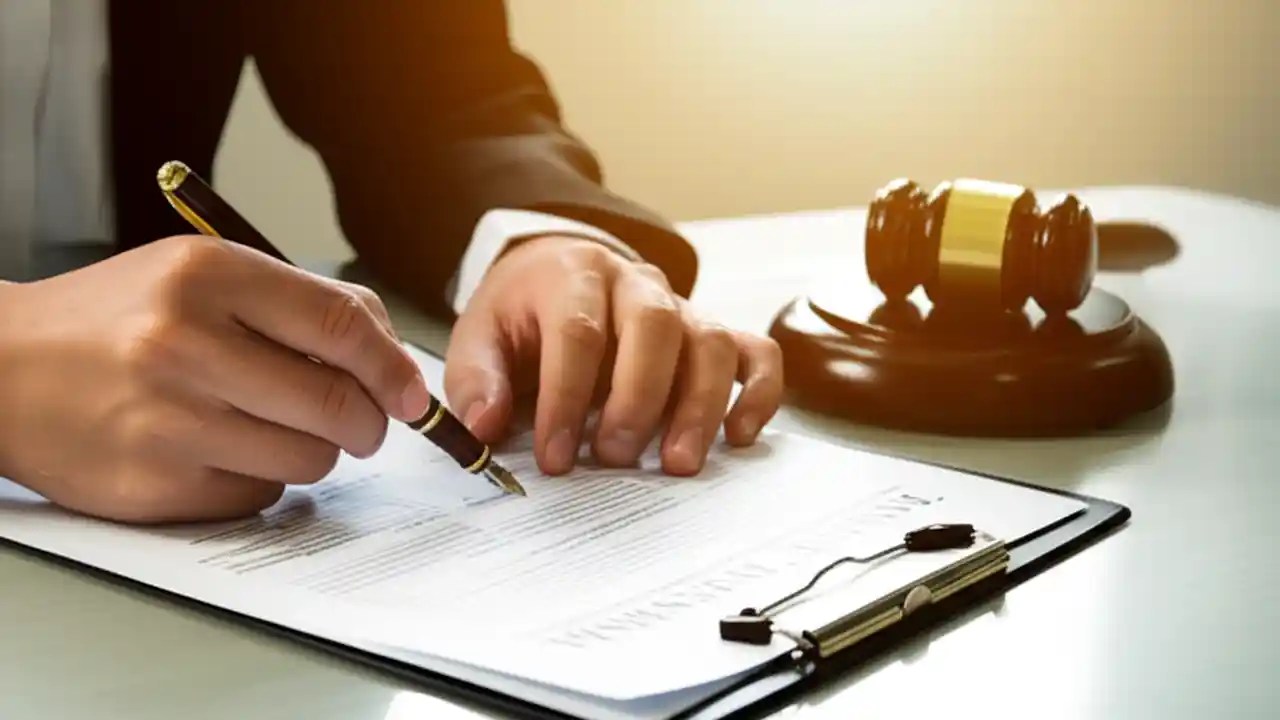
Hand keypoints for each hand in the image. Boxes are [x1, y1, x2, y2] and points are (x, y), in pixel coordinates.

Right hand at [0, 236, 428, 523]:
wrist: (1, 370)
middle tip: (362, 422)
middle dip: (368, 421)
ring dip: (313, 450)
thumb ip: (300, 304)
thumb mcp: (201, 275)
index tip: (412, 393)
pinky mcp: (155, 485)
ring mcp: (168, 420)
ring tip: (269, 425)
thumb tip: (392, 359)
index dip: (394, 367)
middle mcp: (186, 344)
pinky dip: (259, 476)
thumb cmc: (116, 320)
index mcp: (207, 276)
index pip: (342, 326)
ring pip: (310, 458)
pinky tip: (218, 449)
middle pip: (338, 404)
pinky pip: (260, 493)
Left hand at [444, 235, 782, 475]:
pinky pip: (756, 353)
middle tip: (615, 458)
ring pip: (711, 342)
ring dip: (700, 406)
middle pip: (654, 328)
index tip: (555, 458)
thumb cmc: (522, 316)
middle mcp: (635, 283)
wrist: (555, 272)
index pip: (578, 333)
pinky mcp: (713, 332)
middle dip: (637, 400)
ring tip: (677, 463)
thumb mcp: (480, 339)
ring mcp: (682, 306)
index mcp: (573, 276)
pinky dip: (759, 394)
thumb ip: (478, 381)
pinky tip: (739, 436)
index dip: (566, 399)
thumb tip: (487, 426)